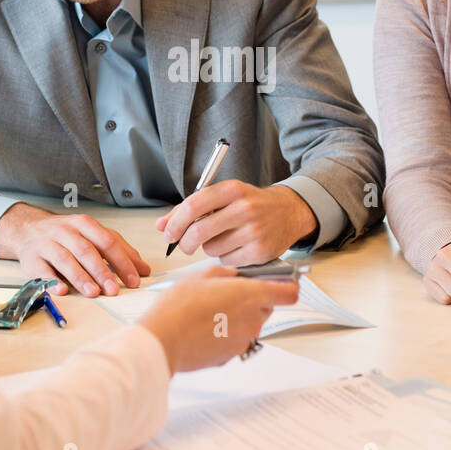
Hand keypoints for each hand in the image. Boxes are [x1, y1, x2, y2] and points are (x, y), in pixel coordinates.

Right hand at [0, 203, 149, 297]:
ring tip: (93, 292)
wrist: (27, 229)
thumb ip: (118, 249)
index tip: (134, 279)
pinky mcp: (32, 259)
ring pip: (65, 259)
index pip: (107, 241)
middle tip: (114, 290)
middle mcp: (65, 232)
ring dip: (80, 277)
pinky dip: (52, 281)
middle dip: (102, 271)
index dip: (122, 261)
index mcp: (84, 224)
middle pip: (86, 250)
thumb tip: (143, 269)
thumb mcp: (92, 234)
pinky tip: (62, 290)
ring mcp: (47, 244)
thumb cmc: (65, 234)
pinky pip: (42, 270)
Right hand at [138, 266, 299, 373]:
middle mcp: (253, 320)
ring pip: (250, 324)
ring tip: (209, 312)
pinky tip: (204, 328)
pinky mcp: (231, 355)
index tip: (284, 283)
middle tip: (227, 293)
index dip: (288, 286)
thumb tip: (231, 276)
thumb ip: (224, 274)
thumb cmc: (179, 308)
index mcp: (250, 295)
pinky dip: (225, 333)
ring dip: (237, 317)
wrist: (163, 340)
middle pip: (266, 307)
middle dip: (252, 299)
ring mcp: (243, 340)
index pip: (289, 293)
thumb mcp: (201, 276)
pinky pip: (235, 339)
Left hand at [155, 181, 315, 265]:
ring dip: (209, 248)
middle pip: (199, 231)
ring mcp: (254, 231)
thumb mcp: (224, 197)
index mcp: (232, 189)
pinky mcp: (260, 251)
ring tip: (223, 238)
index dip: (175, 223)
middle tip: (184, 245)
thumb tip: (162, 225)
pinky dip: (225, 257)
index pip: (193, 206)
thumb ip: (191, 209)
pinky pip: (227, 260)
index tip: (168, 233)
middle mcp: (244, 208)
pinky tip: (236, 246)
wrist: (288, 212)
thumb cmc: (250, 204)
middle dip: (184, 242)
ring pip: (211, 248)